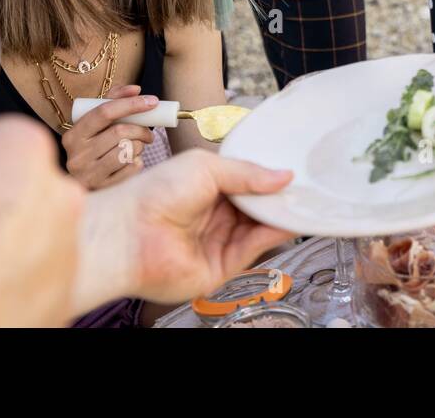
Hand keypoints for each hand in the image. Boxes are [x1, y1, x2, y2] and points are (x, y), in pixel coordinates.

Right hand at [62, 85, 155, 188]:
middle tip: (148, 132)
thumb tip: (135, 89)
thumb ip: (113, 100)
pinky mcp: (102, 188)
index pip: (104, 112)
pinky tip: (130, 160)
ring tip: (136, 146)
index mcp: (73, 135)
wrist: (85, 182)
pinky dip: (137, 161)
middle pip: (119, 132)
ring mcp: (88, 174)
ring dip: (139, 145)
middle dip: (141, 129)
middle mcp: (76, 156)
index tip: (152, 101)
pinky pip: (131, 168)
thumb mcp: (96, 123)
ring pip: (127, 150)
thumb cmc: (95, 147)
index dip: (131, 104)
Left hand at [75, 151, 295, 309]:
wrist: (128, 234)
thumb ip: (246, 172)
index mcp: (207, 188)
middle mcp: (215, 215)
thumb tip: (283, 176)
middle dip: (279, 197)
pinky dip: (273, 234)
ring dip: (281, 215)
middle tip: (306, 185)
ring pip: (260, 227)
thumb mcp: (205, 167)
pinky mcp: (222, 267)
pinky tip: (288, 220)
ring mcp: (219, 241)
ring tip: (303, 200)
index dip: (269, 178)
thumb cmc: (153, 194)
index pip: (248, 183)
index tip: (293, 170)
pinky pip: (254, 248)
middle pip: (257, 206)